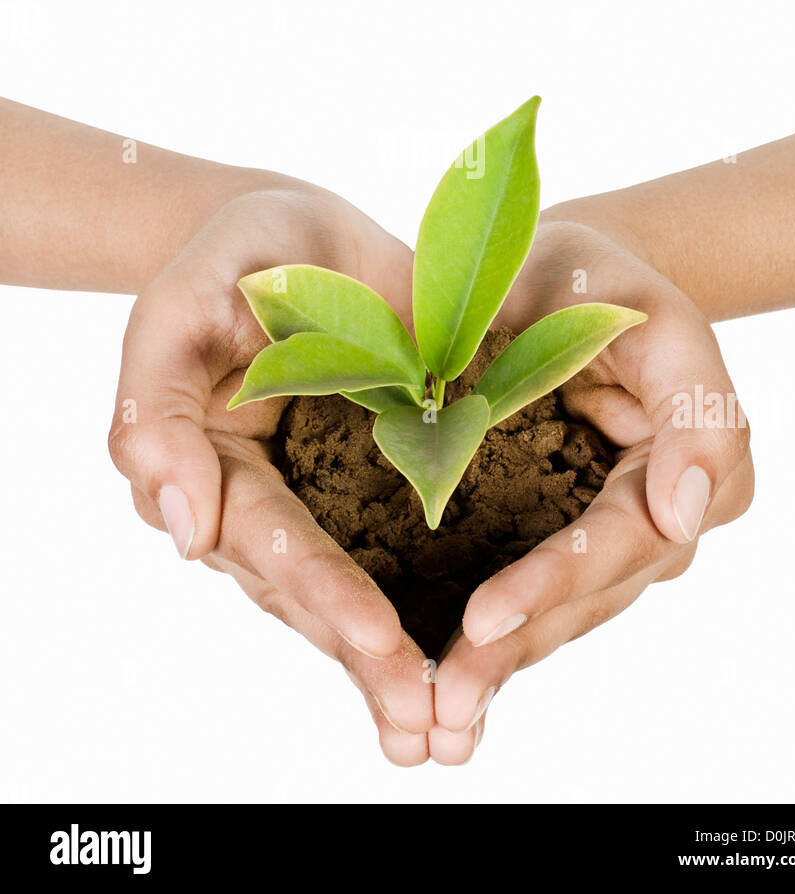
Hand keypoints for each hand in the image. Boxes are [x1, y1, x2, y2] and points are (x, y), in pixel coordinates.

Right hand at [108, 184, 434, 764]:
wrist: (299, 228)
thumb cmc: (231, 255)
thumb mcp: (180, 305)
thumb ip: (158, 410)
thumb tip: (179, 529)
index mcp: (214, 466)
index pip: (268, 539)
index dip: (322, 589)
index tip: (378, 640)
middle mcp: (269, 498)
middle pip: (313, 588)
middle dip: (366, 655)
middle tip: (423, 719)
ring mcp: (328, 493)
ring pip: (357, 586)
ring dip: (397, 658)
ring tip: (448, 728)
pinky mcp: (388, 473)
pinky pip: (410, 540)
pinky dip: (439, 598)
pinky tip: (473, 665)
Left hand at [432, 220, 753, 750]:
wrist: (560, 275)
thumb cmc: (598, 279)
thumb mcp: (645, 309)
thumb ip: (689, 399)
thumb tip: (685, 516)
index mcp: (693, 454)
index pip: (620, 536)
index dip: (552, 582)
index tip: (481, 620)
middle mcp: (661, 510)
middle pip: (589, 593)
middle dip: (515, 647)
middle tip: (442, 702)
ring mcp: (612, 529)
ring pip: (561, 611)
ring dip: (497, 663)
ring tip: (429, 715)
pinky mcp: (559, 531)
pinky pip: (531, 593)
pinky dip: (487, 638)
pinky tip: (432, 684)